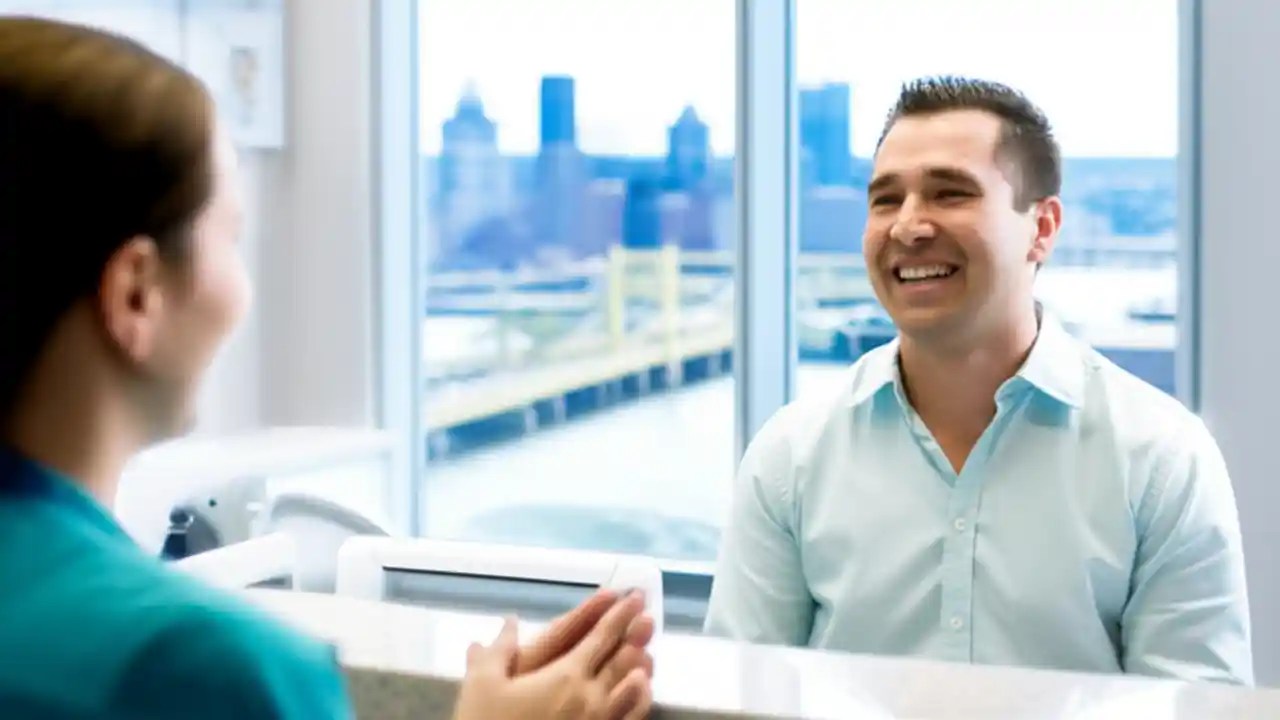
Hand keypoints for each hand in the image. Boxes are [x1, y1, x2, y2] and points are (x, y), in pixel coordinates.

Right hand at [452, 592, 653, 719]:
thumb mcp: (482, 685)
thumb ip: (498, 651)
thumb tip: (509, 621)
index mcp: (566, 675)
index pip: (600, 636)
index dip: (617, 613)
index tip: (632, 596)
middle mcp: (591, 696)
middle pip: (623, 658)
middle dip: (636, 632)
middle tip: (648, 614)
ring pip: (633, 688)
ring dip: (643, 664)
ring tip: (648, 649)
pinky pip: (633, 718)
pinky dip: (642, 698)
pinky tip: (643, 689)